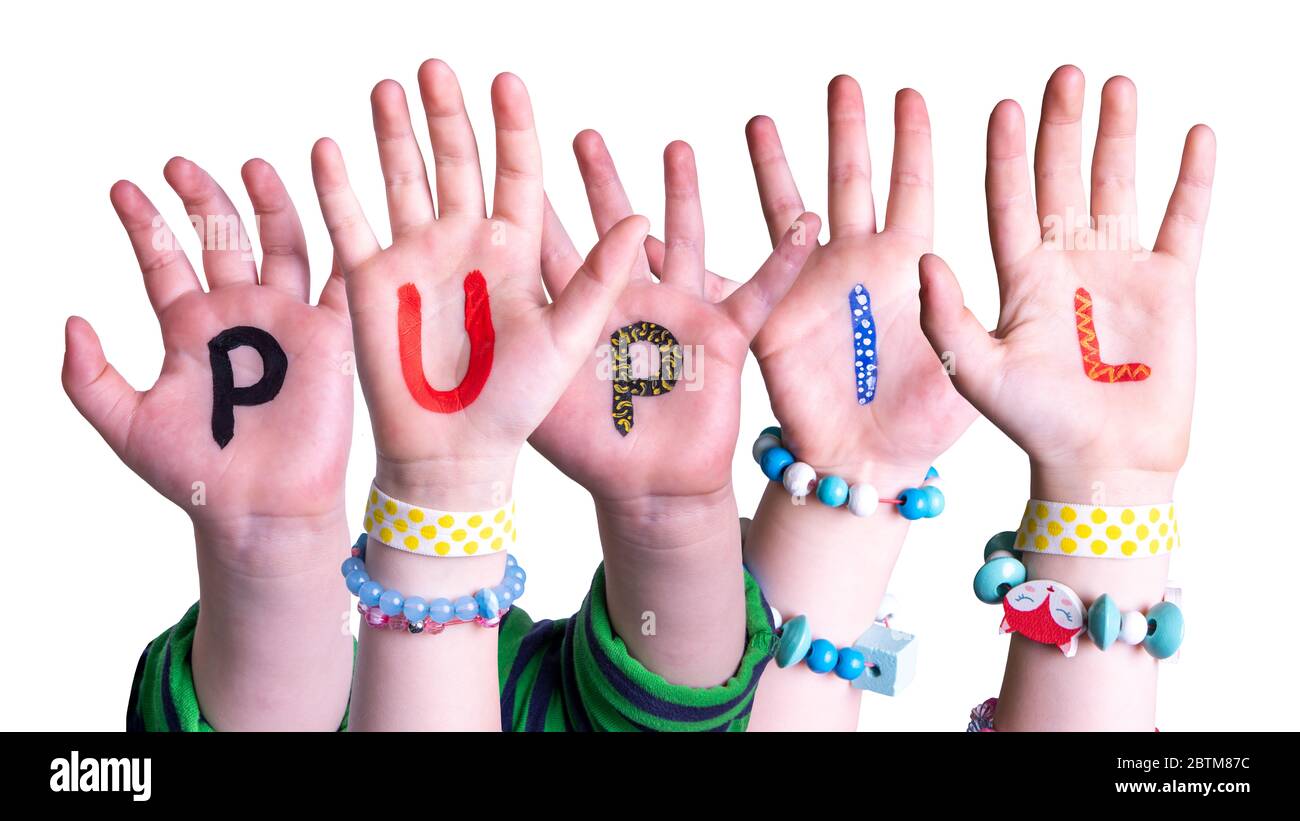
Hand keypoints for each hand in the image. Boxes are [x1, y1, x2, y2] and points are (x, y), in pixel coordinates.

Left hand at [62, 157, 354, 728]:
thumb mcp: (126, 424)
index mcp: (190, 329)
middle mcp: (239, 316)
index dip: (144, 224)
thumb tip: (71, 321)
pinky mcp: (330, 337)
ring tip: (251, 165)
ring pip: (281, 245)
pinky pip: (339, 279)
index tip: (121, 188)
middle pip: (222, 239)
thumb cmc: (197, 475)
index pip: (165, 260)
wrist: (260, 509)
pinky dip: (341, 239)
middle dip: (202, 199)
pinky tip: (333, 199)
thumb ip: (88, 376)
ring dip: (268, 204)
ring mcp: (287, 322)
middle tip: (178, 163)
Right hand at [310, 61, 647, 507]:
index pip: (515, 171)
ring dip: (394, 134)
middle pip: (456, 162)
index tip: (506, 80)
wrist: (454, 453)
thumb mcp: (569, 338)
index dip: (511, 126)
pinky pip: (349, 223)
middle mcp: (464, 244)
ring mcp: (415, 259)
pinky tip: (329, 146)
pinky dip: (336, 187)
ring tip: (388, 87)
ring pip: (403, 179)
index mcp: (514, 251)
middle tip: (437, 67)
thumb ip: (600, 278)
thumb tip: (641, 216)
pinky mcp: (369, 282)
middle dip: (446, 114)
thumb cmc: (517, 404)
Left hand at [531, 132, 818, 500]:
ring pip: (683, 239)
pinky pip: (759, 292)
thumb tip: (473, 298)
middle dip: (602, 184)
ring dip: (682, 194)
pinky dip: (783, 260)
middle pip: (614, 229)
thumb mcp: (544, 391)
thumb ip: (521, 341)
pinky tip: (803, 222)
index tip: (514, 158)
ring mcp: (678, 313)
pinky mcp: (723, 334)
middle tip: (583, 137)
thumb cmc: (591, 449)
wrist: (650, 488)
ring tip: (676, 146)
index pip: (556, 249)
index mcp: (582, 315)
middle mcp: (629, 303)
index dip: (539, 206)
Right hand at [745, 78, 973, 490]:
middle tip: (841, 82)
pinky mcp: (770, 317)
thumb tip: (929, 263)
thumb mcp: (962, 366)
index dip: (911, 141)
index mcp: (906, 267)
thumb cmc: (924, 420)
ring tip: (761, 121)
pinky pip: (737, 274)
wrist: (869, 461)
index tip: (907, 94)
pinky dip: (717, 245)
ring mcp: (808, 286)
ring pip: (787, 209)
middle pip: (848, 180)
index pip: (911, 187)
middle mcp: (855, 266)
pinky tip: (689, 212)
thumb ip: (951, 315)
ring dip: (774, 165)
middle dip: (845, 129)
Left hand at [917, 66, 1215, 501]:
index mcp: (1019, 279)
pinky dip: (1191, 179)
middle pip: (1062, 180)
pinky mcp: (1169, 285)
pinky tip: (1194, 136)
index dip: (1006, 155)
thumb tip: (922, 256)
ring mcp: (1118, 270)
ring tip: (1117, 86)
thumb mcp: (975, 373)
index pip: (1009, 201)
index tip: (1005, 106)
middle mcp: (1066, 264)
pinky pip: (1182, 220)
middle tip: (1064, 74)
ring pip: (1117, 187)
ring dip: (1118, 136)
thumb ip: (946, 317)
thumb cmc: (1035, 426)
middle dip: (1062, 128)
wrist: (1103, 464)